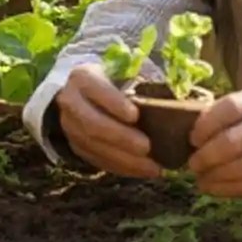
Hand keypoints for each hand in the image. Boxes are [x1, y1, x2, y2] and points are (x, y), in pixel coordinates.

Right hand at [54, 63, 161, 178]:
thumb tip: (171, 96)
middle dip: (121, 138)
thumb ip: (141, 80)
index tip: (136, 115)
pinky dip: (120, 167)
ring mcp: (70, 127)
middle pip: (93, 124)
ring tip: (151, 166)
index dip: (114, 103)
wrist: (85, 91)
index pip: (96, 90)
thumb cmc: (113, 78)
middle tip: (147, 147)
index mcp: (83, 77)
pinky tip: (142, 170)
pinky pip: (97, 160)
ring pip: (94, 147)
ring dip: (123, 159)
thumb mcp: (124, 71)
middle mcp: (71, 102)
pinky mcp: (76, 146)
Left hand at [187, 87, 241, 197]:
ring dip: (214, 176)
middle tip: (193, 163)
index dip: (206, 125)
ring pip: (240, 168)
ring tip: (201, 177)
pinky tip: (213, 187)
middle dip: (206, 156)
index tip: (192, 139)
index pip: (230, 108)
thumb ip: (218, 115)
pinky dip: (226, 189)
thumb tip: (186, 136)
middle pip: (232, 142)